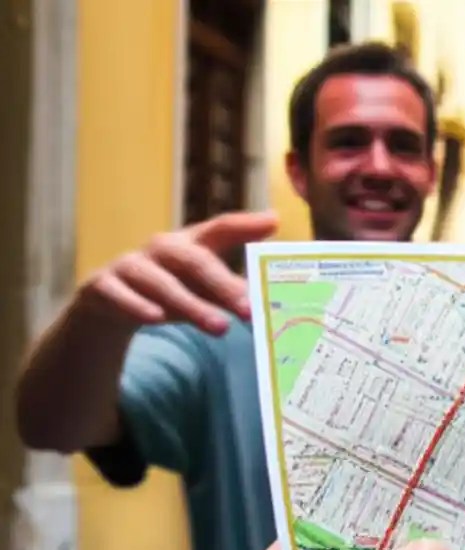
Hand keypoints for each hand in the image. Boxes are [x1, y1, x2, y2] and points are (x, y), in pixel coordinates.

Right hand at [77, 210, 277, 334]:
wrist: (109, 303)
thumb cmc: (171, 290)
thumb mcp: (203, 288)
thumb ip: (236, 288)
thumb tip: (276, 297)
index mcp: (190, 244)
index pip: (219, 228)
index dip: (245, 224)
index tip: (274, 221)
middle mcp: (161, 248)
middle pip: (194, 260)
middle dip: (223, 285)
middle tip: (249, 310)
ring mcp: (130, 265)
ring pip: (162, 284)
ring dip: (191, 306)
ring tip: (219, 327)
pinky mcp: (103, 286)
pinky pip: (120, 295)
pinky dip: (138, 306)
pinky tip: (156, 319)